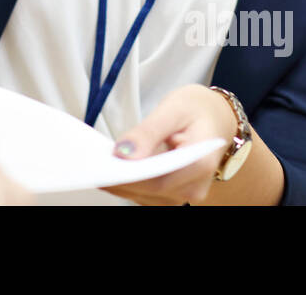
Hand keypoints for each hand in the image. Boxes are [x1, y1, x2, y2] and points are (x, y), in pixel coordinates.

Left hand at [102, 84, 236, 205]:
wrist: (215, 117)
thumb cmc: (197, 109)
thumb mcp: (173, 109)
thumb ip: (149, 132)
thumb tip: (123, 153)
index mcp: (200, 165)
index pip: (158, 180)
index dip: (129, 177)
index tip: (103, 168)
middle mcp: (194, 187)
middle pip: (148, 190)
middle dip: (119, 179)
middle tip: (90, 165)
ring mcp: (183, 194)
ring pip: (144, 195)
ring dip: (120, 182)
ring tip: (95, 165)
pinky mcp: (172, 193)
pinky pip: (145, 192)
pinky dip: (127, 182)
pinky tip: (110, 168)